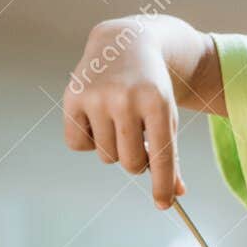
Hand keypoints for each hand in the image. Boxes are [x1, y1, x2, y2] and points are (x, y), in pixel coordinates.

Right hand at [64, 17, 186, 207]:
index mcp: (157, 102)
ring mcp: (96, 96)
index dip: (163, 184)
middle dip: (137, 160)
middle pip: (130, 163)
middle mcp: (125, 98)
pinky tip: (96, 118)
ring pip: (105, 157)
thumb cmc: (152, 87)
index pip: (161, 155)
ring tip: (118, 119)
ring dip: (113, 147)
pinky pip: (78, 145)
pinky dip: (88, 140)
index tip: (164, 204)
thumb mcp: (168, 114)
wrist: (127, 42)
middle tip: (139, 140)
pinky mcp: (72, 96)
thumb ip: (169, 155)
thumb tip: (173, 196)